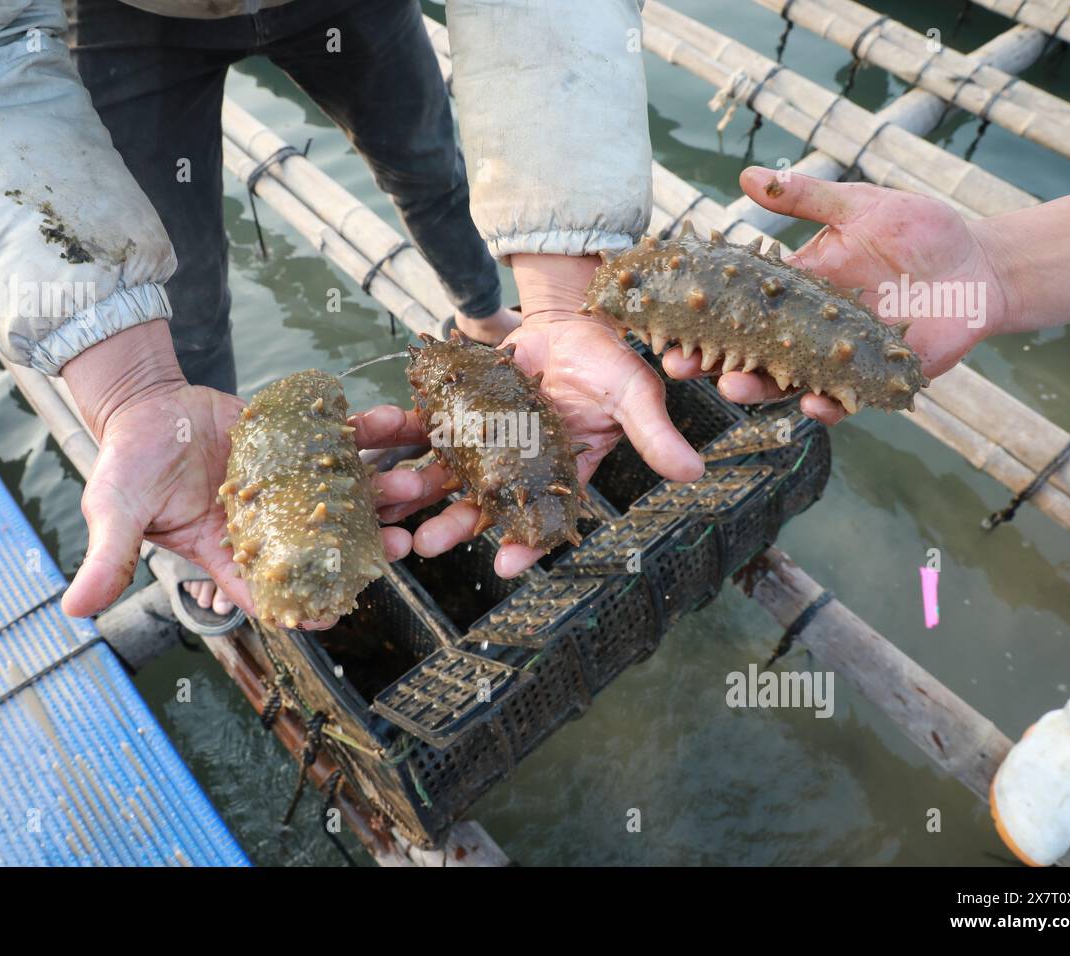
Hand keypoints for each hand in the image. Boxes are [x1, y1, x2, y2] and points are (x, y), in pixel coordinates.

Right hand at [58, 321, 415, 624]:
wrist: (143, 404)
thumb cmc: (127, 461)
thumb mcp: (114, 510)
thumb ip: (108, 557)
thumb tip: (76, 609)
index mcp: (226, 550)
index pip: (267, 589)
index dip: (303, 603)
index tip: (338, 611)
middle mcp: (266, 521)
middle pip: (324, 543)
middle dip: (364, 546)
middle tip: (398, 546)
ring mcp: (286, 482)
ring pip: (344, 493)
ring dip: (381, 491)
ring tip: (416, 486)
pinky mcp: (296, 443)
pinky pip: (339, 441)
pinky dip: (368, 432)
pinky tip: (398, 423)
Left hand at [365, 253, 703, 578]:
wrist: (571, 320)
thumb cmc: (608, 361)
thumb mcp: (636, 396)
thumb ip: (655, 435)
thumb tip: (694, 473)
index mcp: (562, 474)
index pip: (545, 519)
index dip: (528, 543)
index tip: (508, 565)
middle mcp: (518, 467)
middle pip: (483, 506)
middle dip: (454, 525)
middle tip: (425, 545)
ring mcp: (485, 441)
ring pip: (446, 476)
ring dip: (418, 492)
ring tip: (390, 503)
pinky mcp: (459, 411)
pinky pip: (424, 429)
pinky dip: (400, 438)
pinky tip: (376, 447)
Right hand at [662, 167, 1008, 423]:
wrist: (978, 264)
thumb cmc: (919, 231)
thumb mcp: (858, 205)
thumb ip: (804, 197)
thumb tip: (746, 177)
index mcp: (794, 288)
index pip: (737, 304)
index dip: (700, 313)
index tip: (663, 315)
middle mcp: (806, 330)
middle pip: (749, 351)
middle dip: (711, 361)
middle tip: (678, 363)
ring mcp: (837, 359)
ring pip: (786, 382)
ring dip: (758, 387)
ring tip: (734, 386)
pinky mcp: (874, 380)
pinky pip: (845, 401)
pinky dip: (828, 406)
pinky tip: (813, 405)